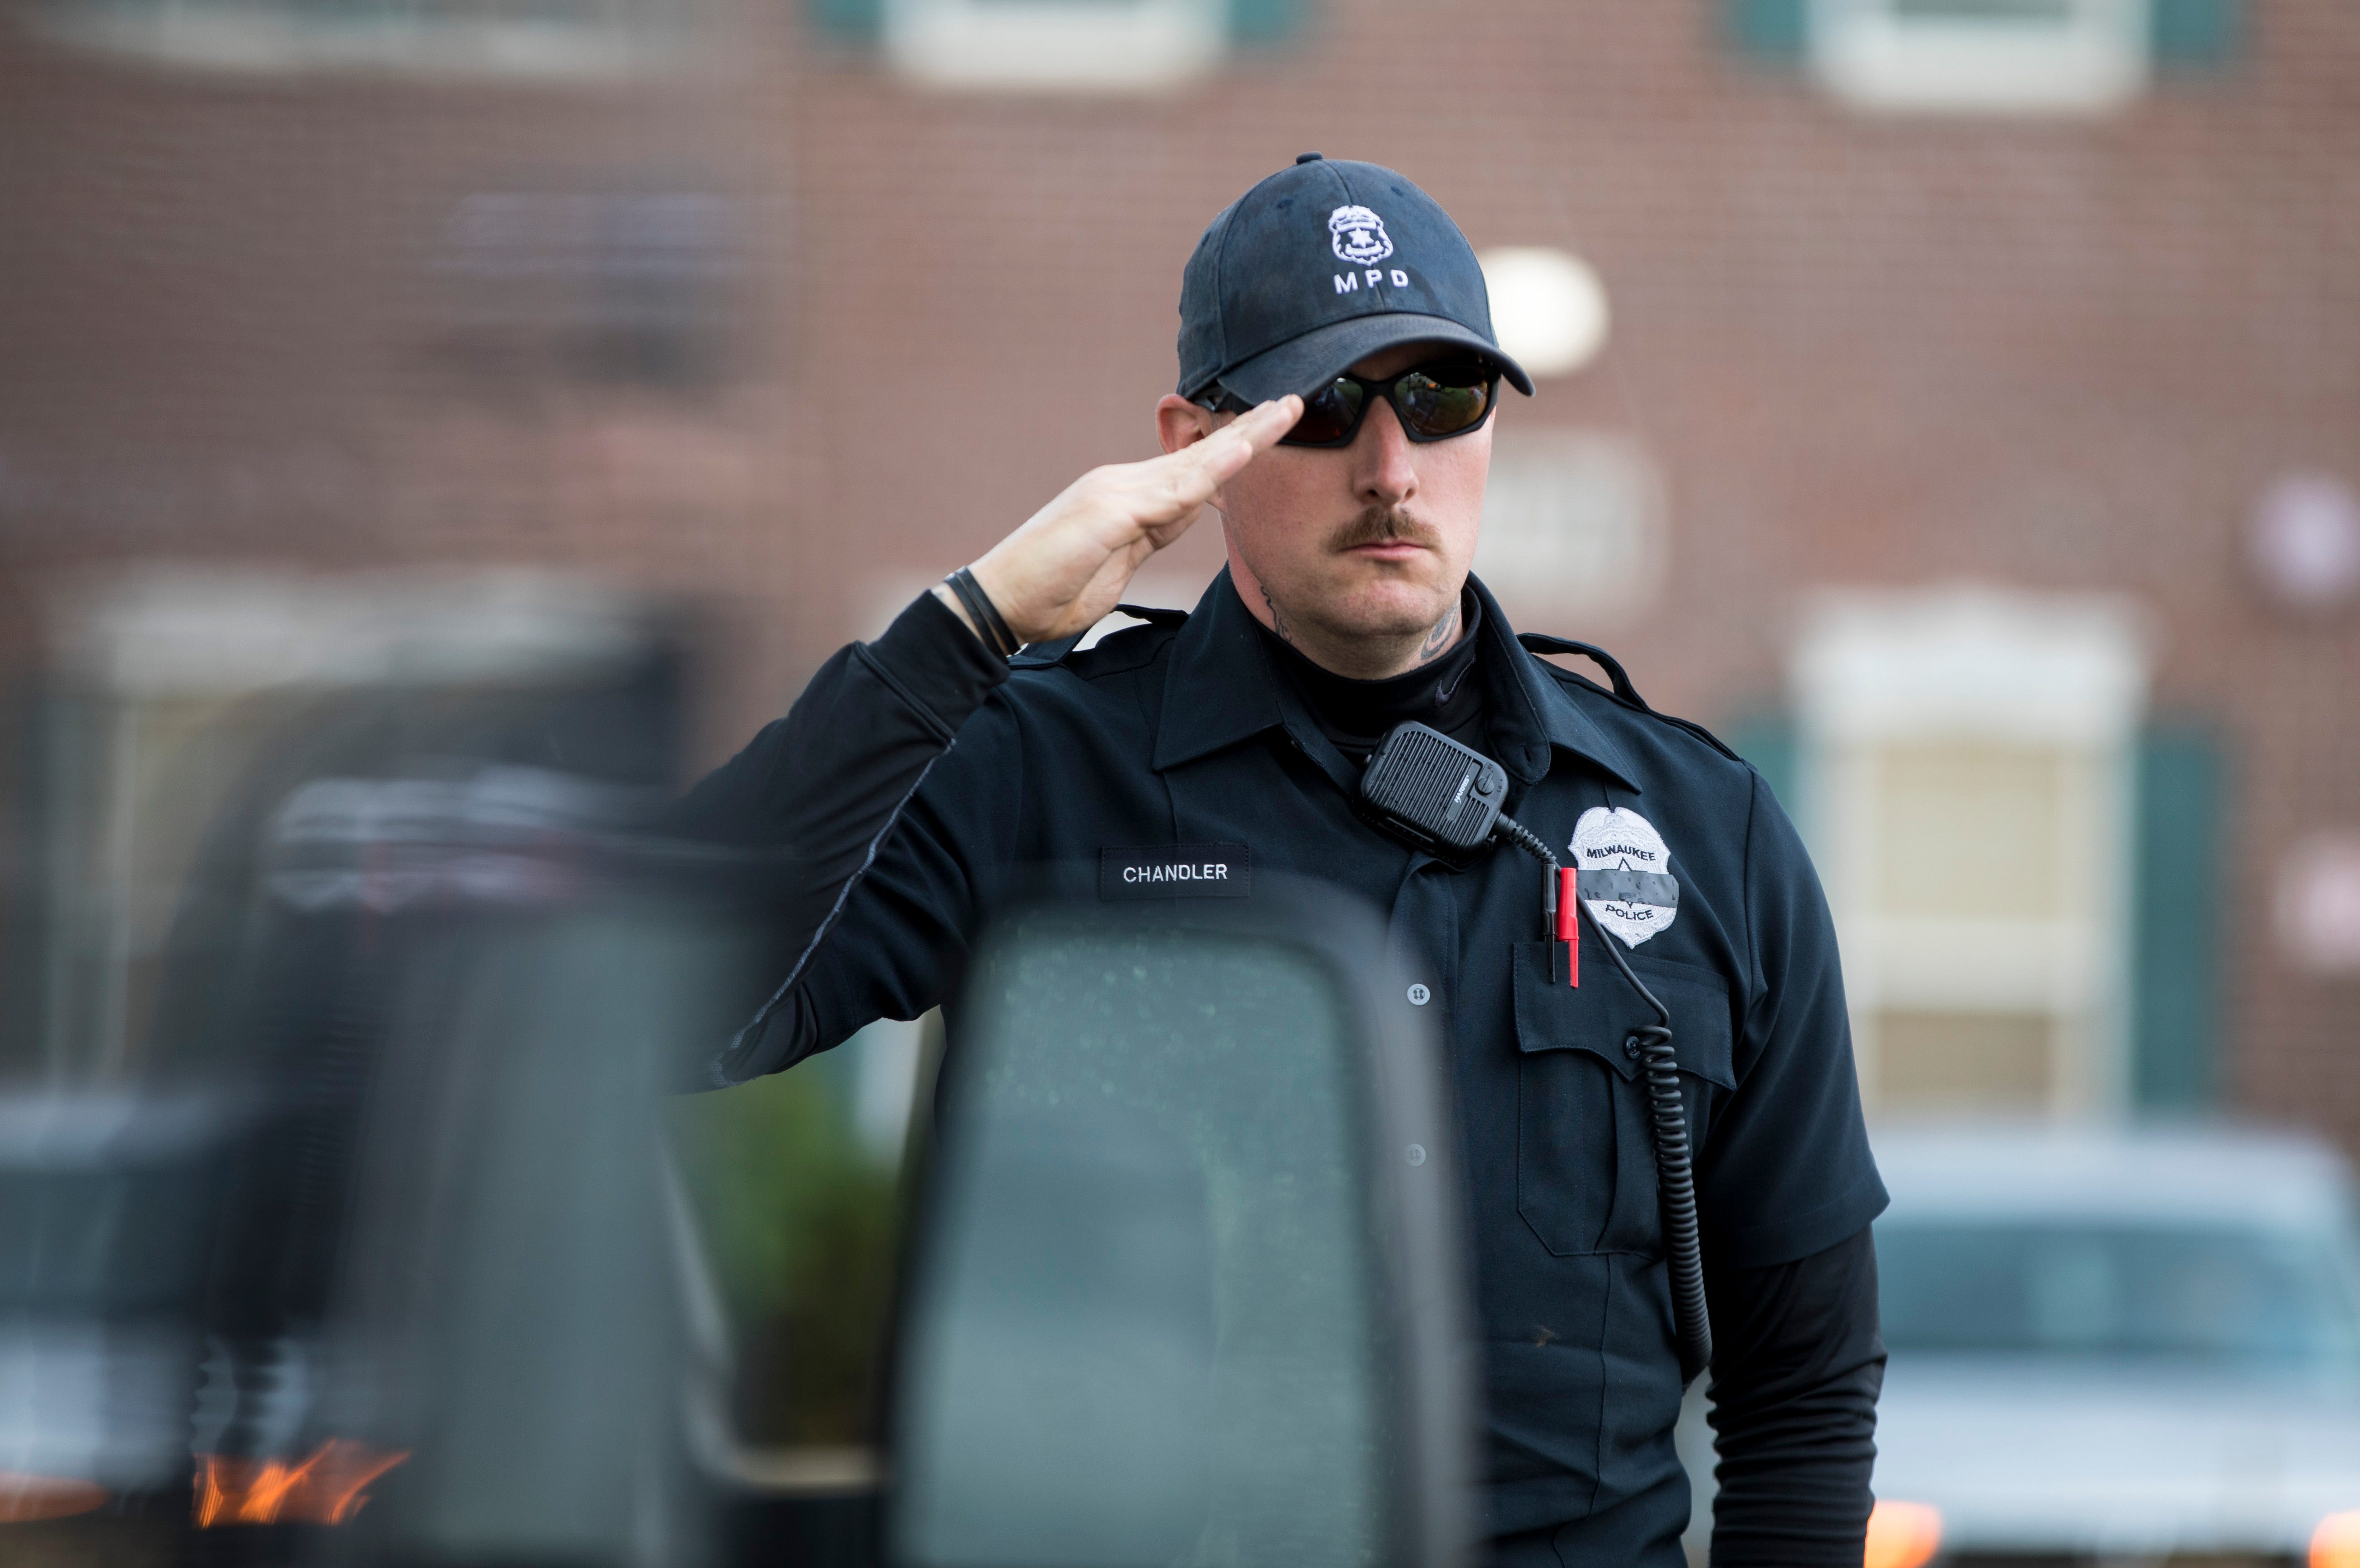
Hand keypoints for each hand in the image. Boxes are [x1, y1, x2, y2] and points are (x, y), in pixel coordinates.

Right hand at [937, 396, 1300, 647]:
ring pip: (1192, 463)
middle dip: (1249, 430)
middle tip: (1294, 404)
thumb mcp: (1118, 565)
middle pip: (1199, 455)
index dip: (1233, 452)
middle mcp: (1121, 483)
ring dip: (1242, 438)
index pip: (1192, 471)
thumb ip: (1153, 534)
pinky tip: (1242, 453)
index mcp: (1125, 497)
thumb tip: (1189, 511)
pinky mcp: (1107, 511)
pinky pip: (1170, 490)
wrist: (997, 604)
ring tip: (1284, 414)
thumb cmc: (1051, 592)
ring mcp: (1113, 493)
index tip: (1271, 434)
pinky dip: (1210, 471)